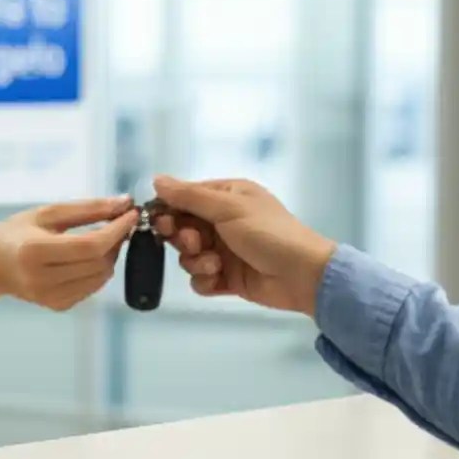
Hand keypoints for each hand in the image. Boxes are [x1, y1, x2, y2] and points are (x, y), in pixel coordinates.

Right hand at [0, 196, 138, 311]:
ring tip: (104, 236)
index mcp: (35, 252)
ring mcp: (50, 298)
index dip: (117, 230)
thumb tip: (125, 203)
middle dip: (116, 241)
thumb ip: (88, 208)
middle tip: (119, 222)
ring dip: (111, 255)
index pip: (90, 245)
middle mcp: (42, 280)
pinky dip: (99, 270)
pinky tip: (90, 256)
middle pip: (99, 262)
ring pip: (101, 277)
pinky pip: (93, 287)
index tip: (132, 213)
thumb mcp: (48, 212)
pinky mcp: (58, 306)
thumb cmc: (18, 232)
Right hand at [152, 176, 336, 315]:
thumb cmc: (268, 232)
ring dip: (196, 261)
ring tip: (215, 264)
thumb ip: (189, 195)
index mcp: (226, 196)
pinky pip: (201, 278)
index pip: (185, 199)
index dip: (169, 210)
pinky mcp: (227, 277)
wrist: (302, 275)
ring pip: (188, 256)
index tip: (162, 222)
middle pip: (182, 229)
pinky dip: (205, 279)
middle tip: (194, 243)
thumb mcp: (228, 207)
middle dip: (183, 238)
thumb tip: (156, 179)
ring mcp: (225, 250)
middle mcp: (223, 221)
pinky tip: (218, 279)